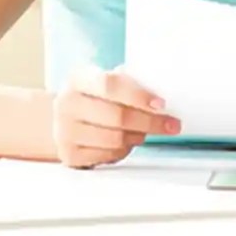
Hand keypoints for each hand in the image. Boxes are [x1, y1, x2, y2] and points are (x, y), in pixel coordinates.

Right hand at [51, 65, 180, 168]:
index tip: (161, 104)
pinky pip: (107, 156)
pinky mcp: (69, 155)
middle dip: (150, 122)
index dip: (138, 95)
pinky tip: (127, 142)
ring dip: (138, 136)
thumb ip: (129, 84)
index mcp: (79, 79)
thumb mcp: (106, 82)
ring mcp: (64, 131)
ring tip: (146, 132)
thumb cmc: (94, 98)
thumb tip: (160, 92)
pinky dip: (123, 150)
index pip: (110, 84)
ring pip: (114, 139)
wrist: (64, 119)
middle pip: (116, 116)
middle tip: (171, 124)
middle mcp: (67, 104)